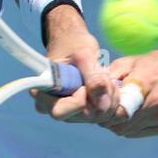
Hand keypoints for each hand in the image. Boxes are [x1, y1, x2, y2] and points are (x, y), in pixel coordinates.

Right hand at [29, 4, 119, 123]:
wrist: (75, 41)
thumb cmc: (73, 44)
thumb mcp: (84, 56)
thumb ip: (93, 78)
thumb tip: (103, 105)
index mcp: (43, 94)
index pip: (61, 111)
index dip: (80, 100)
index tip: (84, 83)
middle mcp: (55, 108)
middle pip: (84, 115)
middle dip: (101, 96)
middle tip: (104, 77)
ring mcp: (71, 112)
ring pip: (98, 116)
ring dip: (110, 96)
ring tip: (107, 77)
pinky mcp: (85, 111)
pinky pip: (104, 113)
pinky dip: (113, 99)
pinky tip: (111, 85)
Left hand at [98, 50, 157, 137]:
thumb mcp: (135, 61)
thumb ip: (112, 74)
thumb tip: (90, 87)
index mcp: (146, 82)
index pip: (116, 107)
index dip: (102, 108)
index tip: (98, 103)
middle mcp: (156, 103)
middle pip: (119, 122)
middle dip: (106, 117)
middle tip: (103, 108)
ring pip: (126, 130)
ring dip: (115, 123)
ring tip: (117, 109)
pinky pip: (136, 133)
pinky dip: (128, 126)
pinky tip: (130, 114)